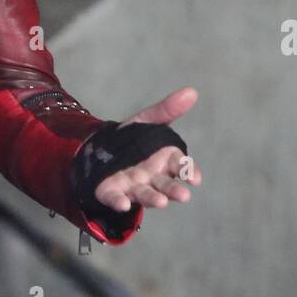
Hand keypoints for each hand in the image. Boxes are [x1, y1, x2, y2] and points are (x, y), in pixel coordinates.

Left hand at [94, 86, 202, 212]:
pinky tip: (123, 204)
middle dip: (173, 190)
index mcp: (163, 159)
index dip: (188, 171)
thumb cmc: (133, 139)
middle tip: (184, 195)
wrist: (101, 149)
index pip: (179, 165)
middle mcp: (151, 176)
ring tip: (162, 202)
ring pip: (144, 194)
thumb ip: (167, 109)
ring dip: (153, 199)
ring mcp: (132, 186)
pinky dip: (119, 202)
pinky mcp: (111, 192)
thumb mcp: (148, 119)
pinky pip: (115, 198)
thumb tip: (191, 91)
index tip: (195, 178)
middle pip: (165, 184)